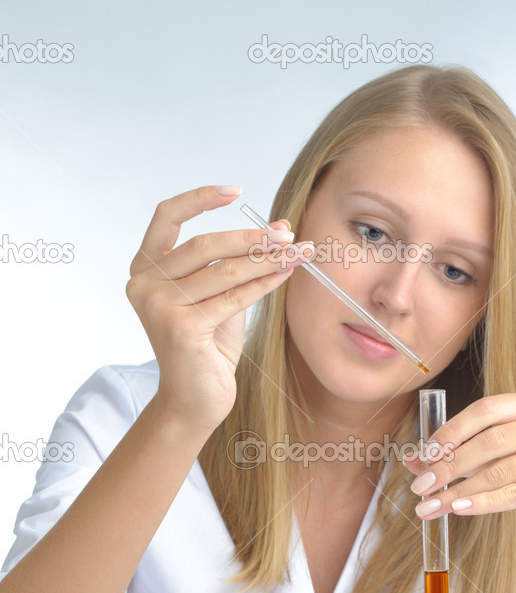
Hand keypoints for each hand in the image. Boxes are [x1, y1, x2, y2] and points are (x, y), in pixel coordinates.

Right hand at [126, 185, 313, 435]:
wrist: (195, 401)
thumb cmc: (206, 348)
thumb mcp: (221, 296)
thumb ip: (240, 263)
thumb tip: (280, 227)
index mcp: (145, 269)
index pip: (165, 217)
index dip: (199, 199)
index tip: (235, 191)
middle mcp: (144, 284)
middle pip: (203, 245)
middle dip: (250, 237)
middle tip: (286, 234)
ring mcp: (159, 306)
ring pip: (223, 271)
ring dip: (264, 259)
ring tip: (294, 252)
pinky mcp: (180, 327)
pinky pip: (233, 297)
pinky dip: (263, 284)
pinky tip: (285, 275)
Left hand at [403, 390, 515, 564]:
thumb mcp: (498, 465)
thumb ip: (460, 456)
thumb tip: (413, 460)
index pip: (485, 409)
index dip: (450, 432)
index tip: (423, 456)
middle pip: (489, 440)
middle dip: (448, 465)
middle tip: (420, 485)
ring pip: (498, 470)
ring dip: (457, 490)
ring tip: (430, 506)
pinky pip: (514, 492)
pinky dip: (482, 502)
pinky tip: (458, 509)